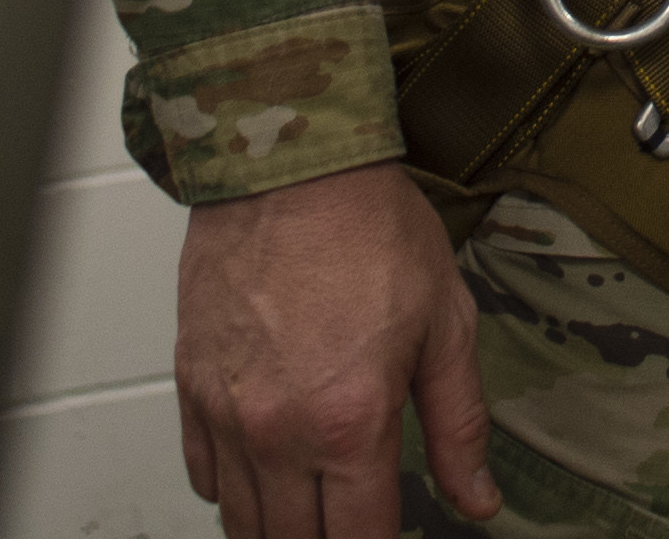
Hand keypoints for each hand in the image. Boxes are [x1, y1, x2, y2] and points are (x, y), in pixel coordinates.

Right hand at [176, 163, 496, 536]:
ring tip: (312, 511)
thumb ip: (458, 424)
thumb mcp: (447, 324)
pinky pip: (202, 475)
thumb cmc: (369, 229)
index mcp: (348, 423)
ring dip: (278, 530)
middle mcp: (277, 431)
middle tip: (352, 521)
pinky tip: (266, 472)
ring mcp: (226, 413)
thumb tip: (477, 499)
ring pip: (241, 522)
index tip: (391, 538)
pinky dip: (232, 490)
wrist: (291, 167)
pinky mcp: (191, 387)